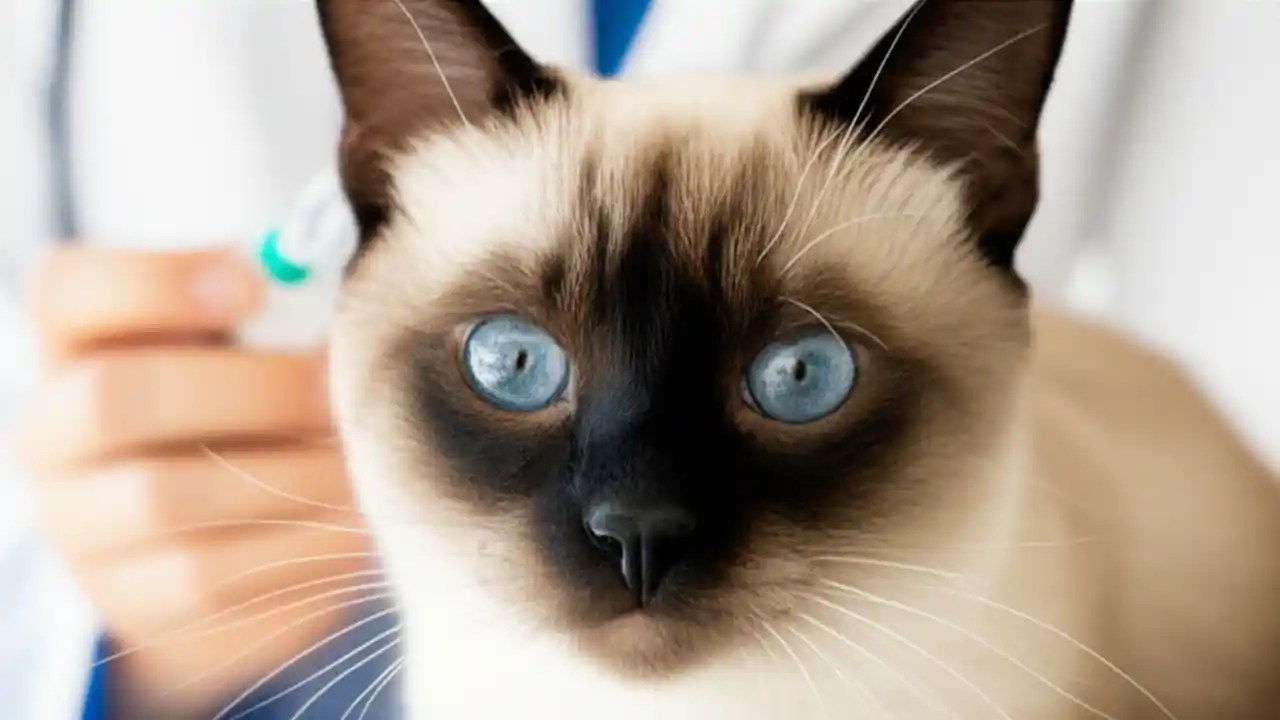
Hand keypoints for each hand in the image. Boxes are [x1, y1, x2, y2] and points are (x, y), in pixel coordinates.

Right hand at [14, 247, 374, 717]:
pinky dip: (300, 541)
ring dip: (284, 469)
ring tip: (357, 456)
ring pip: (165, 497)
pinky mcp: (140, 607)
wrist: (218, 549)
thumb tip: (322, 277)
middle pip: (114, 398)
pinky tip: (350, 517)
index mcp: (77, 347)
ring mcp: (85, 532)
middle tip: (334, 384)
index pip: (71, 292)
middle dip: (247, 386)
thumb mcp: (245, 352)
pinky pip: (215, 577)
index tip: (254, 280)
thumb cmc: (246, 416)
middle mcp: (54, 439)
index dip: (157, 281)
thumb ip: (273, 311)